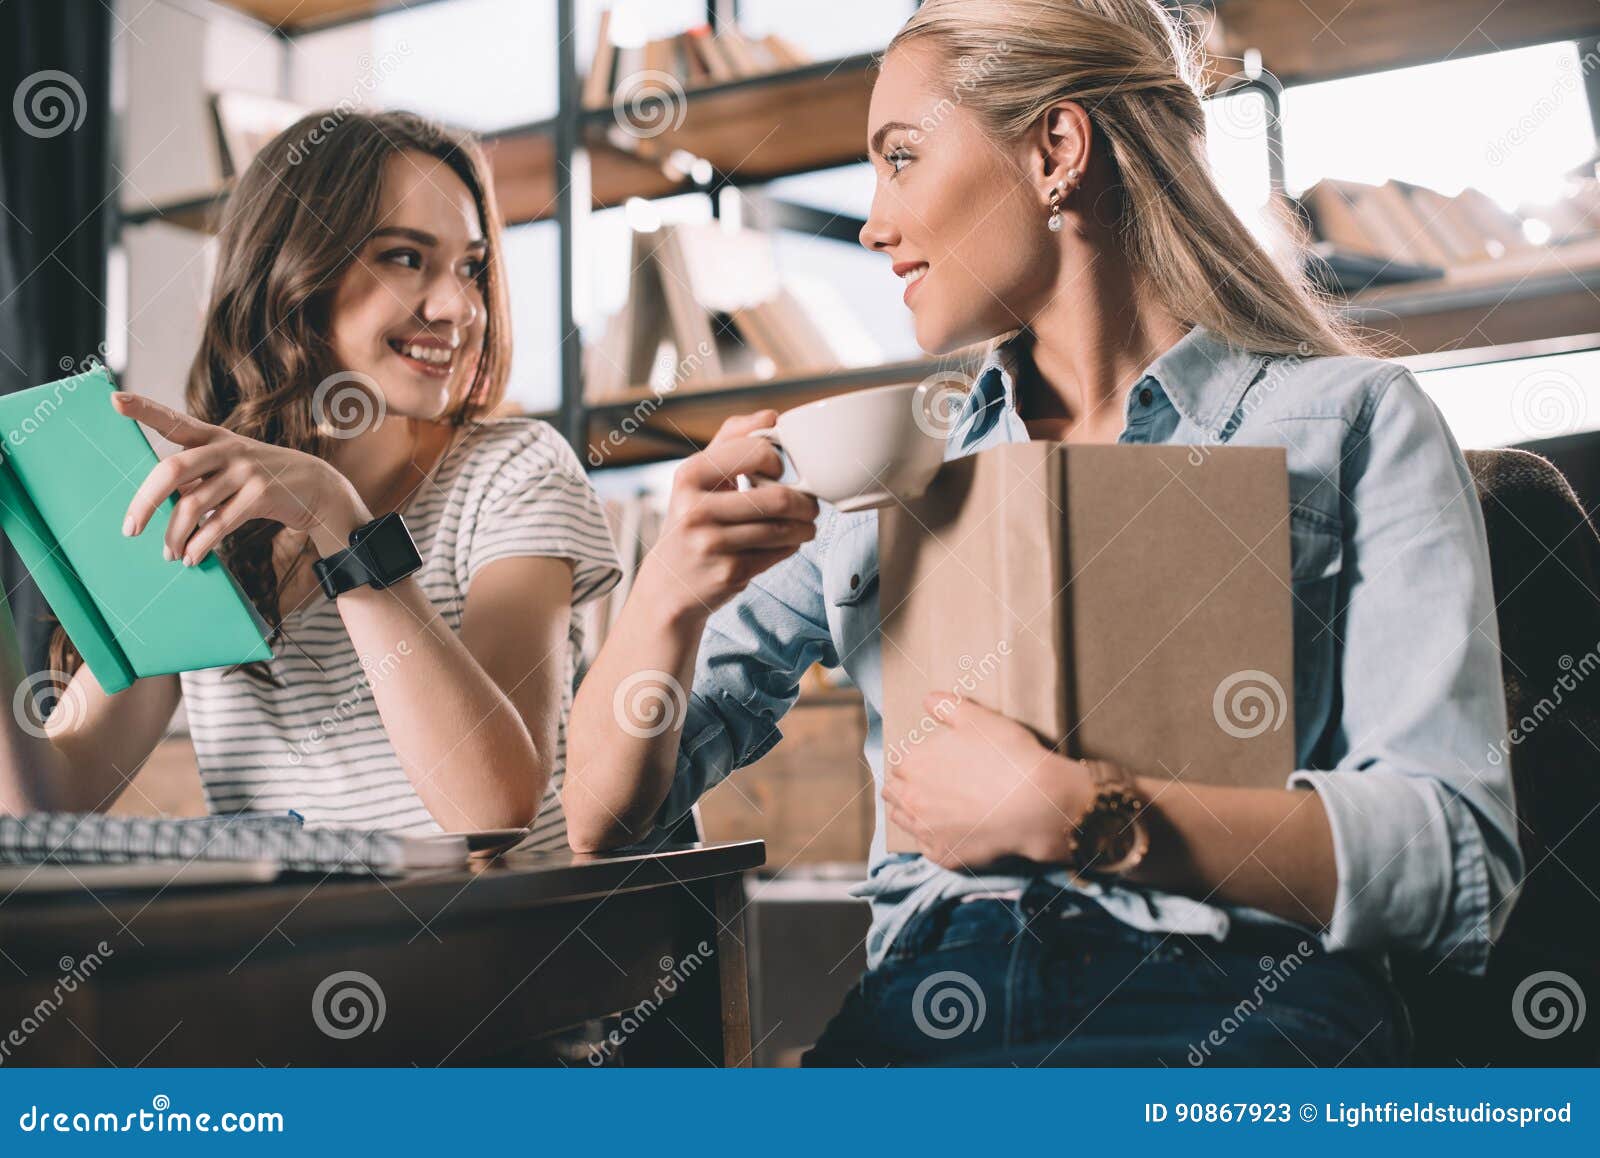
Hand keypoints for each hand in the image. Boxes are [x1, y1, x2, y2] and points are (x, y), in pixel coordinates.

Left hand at [114, 392, 368, 564]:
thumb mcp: (228, 468)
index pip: (173, 420)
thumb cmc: (261, 479)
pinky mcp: (261, 494)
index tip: (113, 400)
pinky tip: (192, 557)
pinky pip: (219, 524)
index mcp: (213, 436)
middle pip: (172, 470)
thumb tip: (160, 510)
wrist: (316, 487)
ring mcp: (245, 470)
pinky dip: (200, 545)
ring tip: (169, 554)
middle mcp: (227, 448)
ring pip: (193, 505)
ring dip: (175, 535)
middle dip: (145, 502)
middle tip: (129, 530)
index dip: (144, 409)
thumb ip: (197, 479)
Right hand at [635, 411, 819, 624]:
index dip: (778, 460)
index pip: (757, 451)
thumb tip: (771, 415)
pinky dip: (791, 546)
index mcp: (690, 474)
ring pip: (784, 528)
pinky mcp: (728, 573)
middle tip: (808, 505)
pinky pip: (779, 553)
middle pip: (778, 497)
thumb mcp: (699, 476)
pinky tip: (786, 543)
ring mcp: (712, 543)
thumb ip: (732, 439)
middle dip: (805, 502)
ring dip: (805, 526)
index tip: (778, 472)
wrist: (669, 583)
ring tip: (805, 524)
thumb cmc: (693, 520)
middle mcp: (696, 509)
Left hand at [883, 694, 1093, 869]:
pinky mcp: (943, 855)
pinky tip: (948, 833)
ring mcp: (925, 831)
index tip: (925, 764)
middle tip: (924, 786)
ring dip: (910, 813)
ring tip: (928, 809)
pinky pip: (927, 848)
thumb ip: (948, 706)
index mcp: (912, 764)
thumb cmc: (1007, 756)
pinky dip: (933, 840)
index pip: (898, 764)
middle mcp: (910, 799)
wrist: (1036, 803)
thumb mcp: (978, 719)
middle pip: (893, 793)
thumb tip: (928, 699)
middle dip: (903, 787)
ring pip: (902, 821)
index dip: (911, 762)